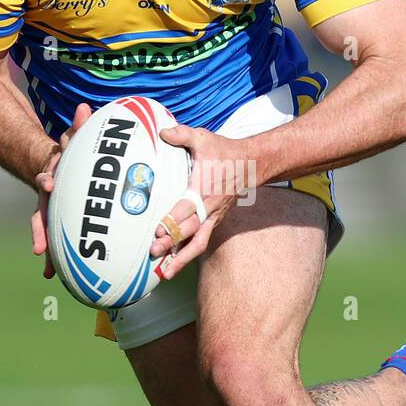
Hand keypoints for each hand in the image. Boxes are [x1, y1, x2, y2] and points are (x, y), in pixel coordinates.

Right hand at [30, 102, 92, 278]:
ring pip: (51, 231)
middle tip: (39, 250)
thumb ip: (79, 126)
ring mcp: (53, 208)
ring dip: (51, 251)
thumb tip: (85, 107)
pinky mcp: (61, 217)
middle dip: (41, 232)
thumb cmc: (71, 150)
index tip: (46, 184)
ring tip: (50, 273)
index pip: (47, 177)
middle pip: (43, 213)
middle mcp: (48, 195)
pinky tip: (60, 274)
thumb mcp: (74, 137)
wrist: (53, 162)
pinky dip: (60, 254)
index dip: (46, 179)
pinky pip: (61, 237)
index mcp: (53, 176)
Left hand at [150, 122, 253, 278]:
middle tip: (154, 253)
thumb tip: (162, 131)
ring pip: (198, 243)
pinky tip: (175, 263)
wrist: (251, 163)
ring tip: (165, 274)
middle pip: (190, 231)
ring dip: (181, 259)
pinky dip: (188, 253)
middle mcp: (209, 207)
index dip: (172, 222)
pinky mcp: (215, 220)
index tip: (157, 232)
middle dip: (172, 244)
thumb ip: (181, 134)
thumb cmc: (224, 151)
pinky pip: (201, 240)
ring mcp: (214, 216)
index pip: (186, 209)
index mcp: (204, 188)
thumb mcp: (203, 138)